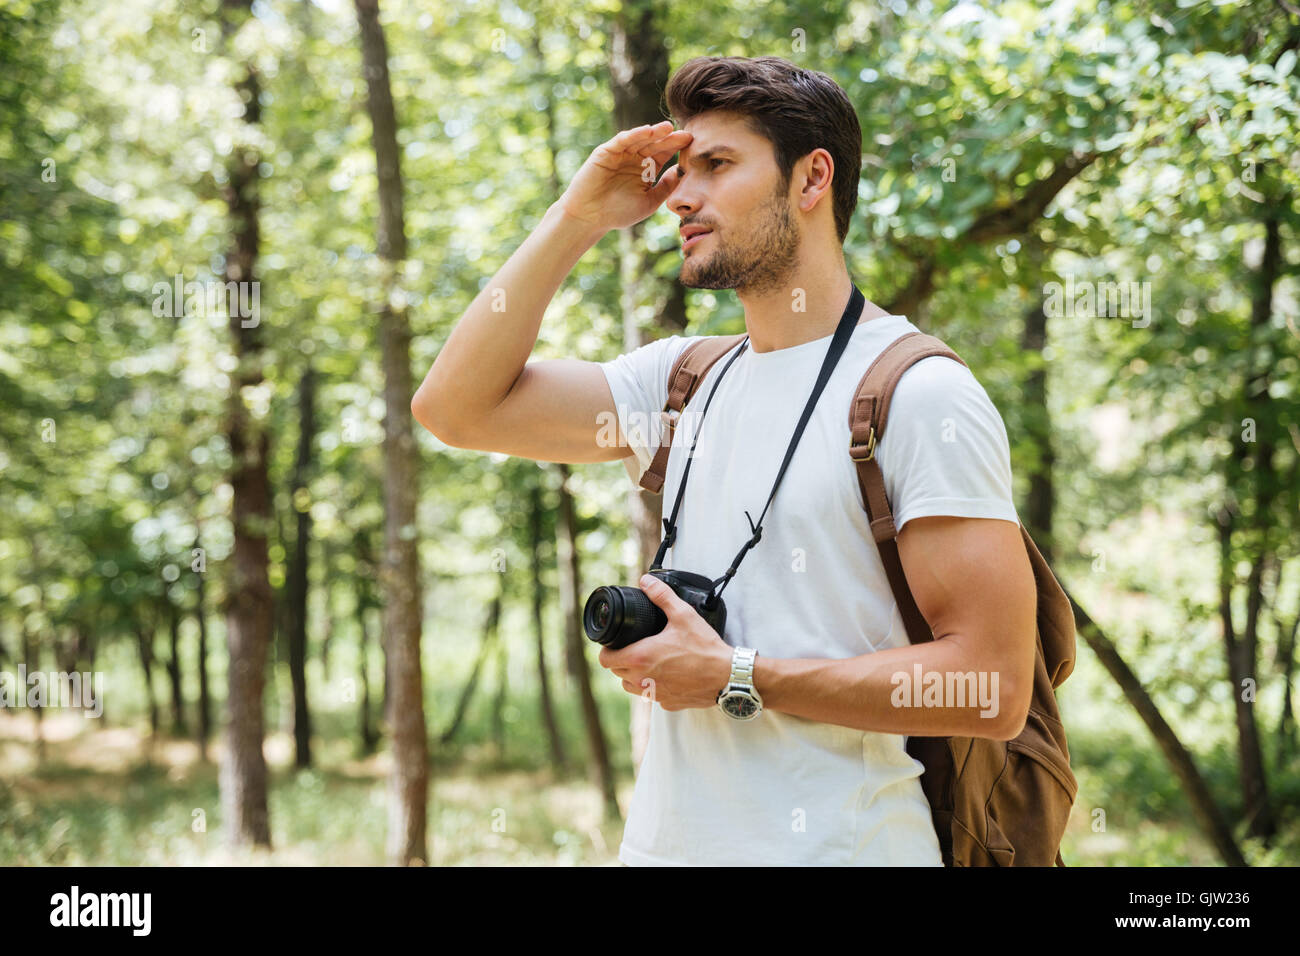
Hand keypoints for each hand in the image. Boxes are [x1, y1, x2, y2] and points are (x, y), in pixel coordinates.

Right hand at [556, 121, 692, 232]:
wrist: (590, 218)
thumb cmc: (618, 213)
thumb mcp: (649, 201)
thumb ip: (665, 187)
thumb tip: (682, 172)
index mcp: (647, 168)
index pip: (665, 153)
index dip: (678, 148)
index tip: (694, 144)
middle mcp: (635, 158)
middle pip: (656, 144)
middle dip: (670, 138)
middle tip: (686, 134)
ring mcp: (621, 153)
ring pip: (640, 139)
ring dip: (654, 132)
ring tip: (668, 128)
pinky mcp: (606, 151)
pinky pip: (622, 140)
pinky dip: (634, 134)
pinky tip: (647, 131)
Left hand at [597, 574, 731, 710]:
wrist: (727, 676)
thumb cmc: (705, 648)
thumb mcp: (683, 615)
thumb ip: (662, 596)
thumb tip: (646, 581)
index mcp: (640, 657)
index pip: (605, 660)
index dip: (607, 650)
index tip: (615, 643)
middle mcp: (643, 679)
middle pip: (617, 673)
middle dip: (622, 660)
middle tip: (636, 647)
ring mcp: (655, 694)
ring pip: (631, 687)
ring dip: (634, 675)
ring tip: (649, 661)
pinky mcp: (668, 703)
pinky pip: (652, 696)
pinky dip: (655, 686)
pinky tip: (668, 675)